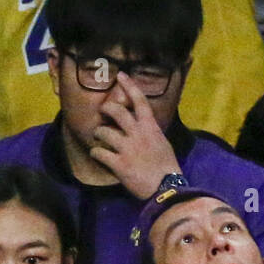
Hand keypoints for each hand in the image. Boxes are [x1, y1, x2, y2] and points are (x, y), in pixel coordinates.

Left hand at [90, 71, 181, 199]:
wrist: (166, 188)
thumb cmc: (167, 168)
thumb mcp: (163, 144)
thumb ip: (151, 133)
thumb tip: (145, 126)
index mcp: (151, 127)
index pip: (139, 101)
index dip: (129, 86)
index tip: (120, 75)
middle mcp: (138, 134)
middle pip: (117, 111)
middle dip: (106, 109)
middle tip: (102, 111)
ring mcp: (127, 148)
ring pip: (104, 131)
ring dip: (98, 132)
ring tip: (97, 137)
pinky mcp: (119, 164)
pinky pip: (100, 153)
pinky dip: (95, 152)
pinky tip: (96, 154)